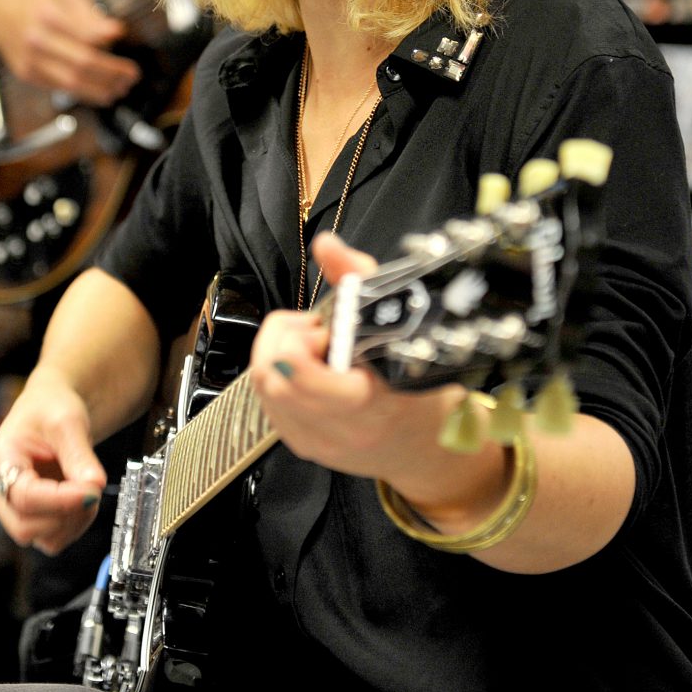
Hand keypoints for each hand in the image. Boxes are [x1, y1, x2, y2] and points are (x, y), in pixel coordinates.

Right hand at [0, 0, 140, 104]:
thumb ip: (90, 13)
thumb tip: (116, 32)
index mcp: (47, 14)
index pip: (85, 36)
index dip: (110, 47)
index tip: (127, 50)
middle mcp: (36, 39)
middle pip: (81, 63)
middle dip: (111, 74)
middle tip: (132, 77)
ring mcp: (29, 60)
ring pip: (71, 83)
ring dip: (101, 90)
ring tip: (121, 89)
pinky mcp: (27, 74)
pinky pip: (60, 88)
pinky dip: (84, 91)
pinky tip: (101, 90)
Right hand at [0, 367, 107, 554]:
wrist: (50, 408)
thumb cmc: (51, 408)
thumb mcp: (68, 421)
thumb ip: (80, 455)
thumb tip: (95, 486)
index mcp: (0, 459)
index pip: (24, 496)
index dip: (61, 500)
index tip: (92, 491)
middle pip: (25, 526)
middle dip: (66, 514)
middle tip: (93, 490)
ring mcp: (13, 507)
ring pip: (41, 538)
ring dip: (73, 522)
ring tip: (89, 490)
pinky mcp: (31, 516)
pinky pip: (52, 538)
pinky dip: (74, 526)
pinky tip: (84, 501)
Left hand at [248, 233, 458, 484]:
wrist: (428, 444)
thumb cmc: (422, 387)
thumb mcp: (403, 325)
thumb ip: (360, 279)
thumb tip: (327, 246)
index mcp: (362, 402)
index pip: (295, 369)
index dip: (302, 337)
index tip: (327, 328)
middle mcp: (334, 429)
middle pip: (270, 372)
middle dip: (287, 340)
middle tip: (320, 334)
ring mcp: (314, 441)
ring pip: (263, 385)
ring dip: (280, 356)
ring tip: (318, 350)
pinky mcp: (302, 445)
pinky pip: (268, 402)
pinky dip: (281, 376)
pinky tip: (310, 369)